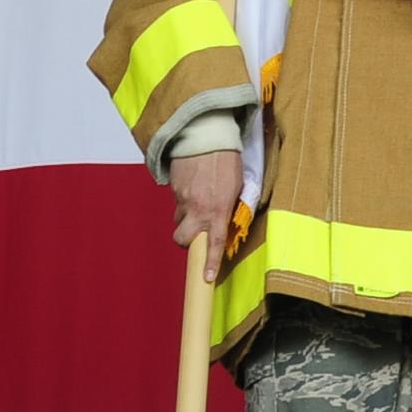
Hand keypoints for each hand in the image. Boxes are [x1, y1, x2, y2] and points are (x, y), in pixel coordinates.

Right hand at [169, 142, 243, 266]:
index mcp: (218, 209)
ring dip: (185, 216)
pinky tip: (192, 184)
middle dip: (187, 240)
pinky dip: (182, 198)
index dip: (210, 263)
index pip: (213, 243)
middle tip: (195, 232)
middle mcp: (198, 208)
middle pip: (182, 239)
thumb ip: (233, 205)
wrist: (205, 134)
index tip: (207, 278)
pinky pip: (176, 201)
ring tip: (197, 199)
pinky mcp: (173, 188)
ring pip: (178, 219)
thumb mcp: (238, 184)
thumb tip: (229, 218)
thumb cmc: (226, 157)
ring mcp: (182, 199)